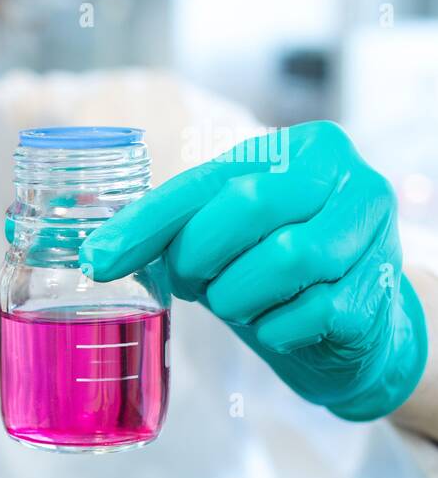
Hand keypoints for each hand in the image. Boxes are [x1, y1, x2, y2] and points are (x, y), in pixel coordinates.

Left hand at [79, 120, 427, 420]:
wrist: (349, 322)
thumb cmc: (271, 267)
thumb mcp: (222, 235)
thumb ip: (170, 231)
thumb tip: (96, 255)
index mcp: (300, 148)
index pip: (205, 181)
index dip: (146, 223)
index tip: (98, 260)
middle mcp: (345, 176)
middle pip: (249, 205)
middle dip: (203, 255)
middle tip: (195, 283)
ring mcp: (372, 229)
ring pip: (286, 258)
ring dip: (240, 295)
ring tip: (238, 302)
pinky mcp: (381, 287)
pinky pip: (312, 312)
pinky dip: (276, 329)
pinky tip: (276, 324)